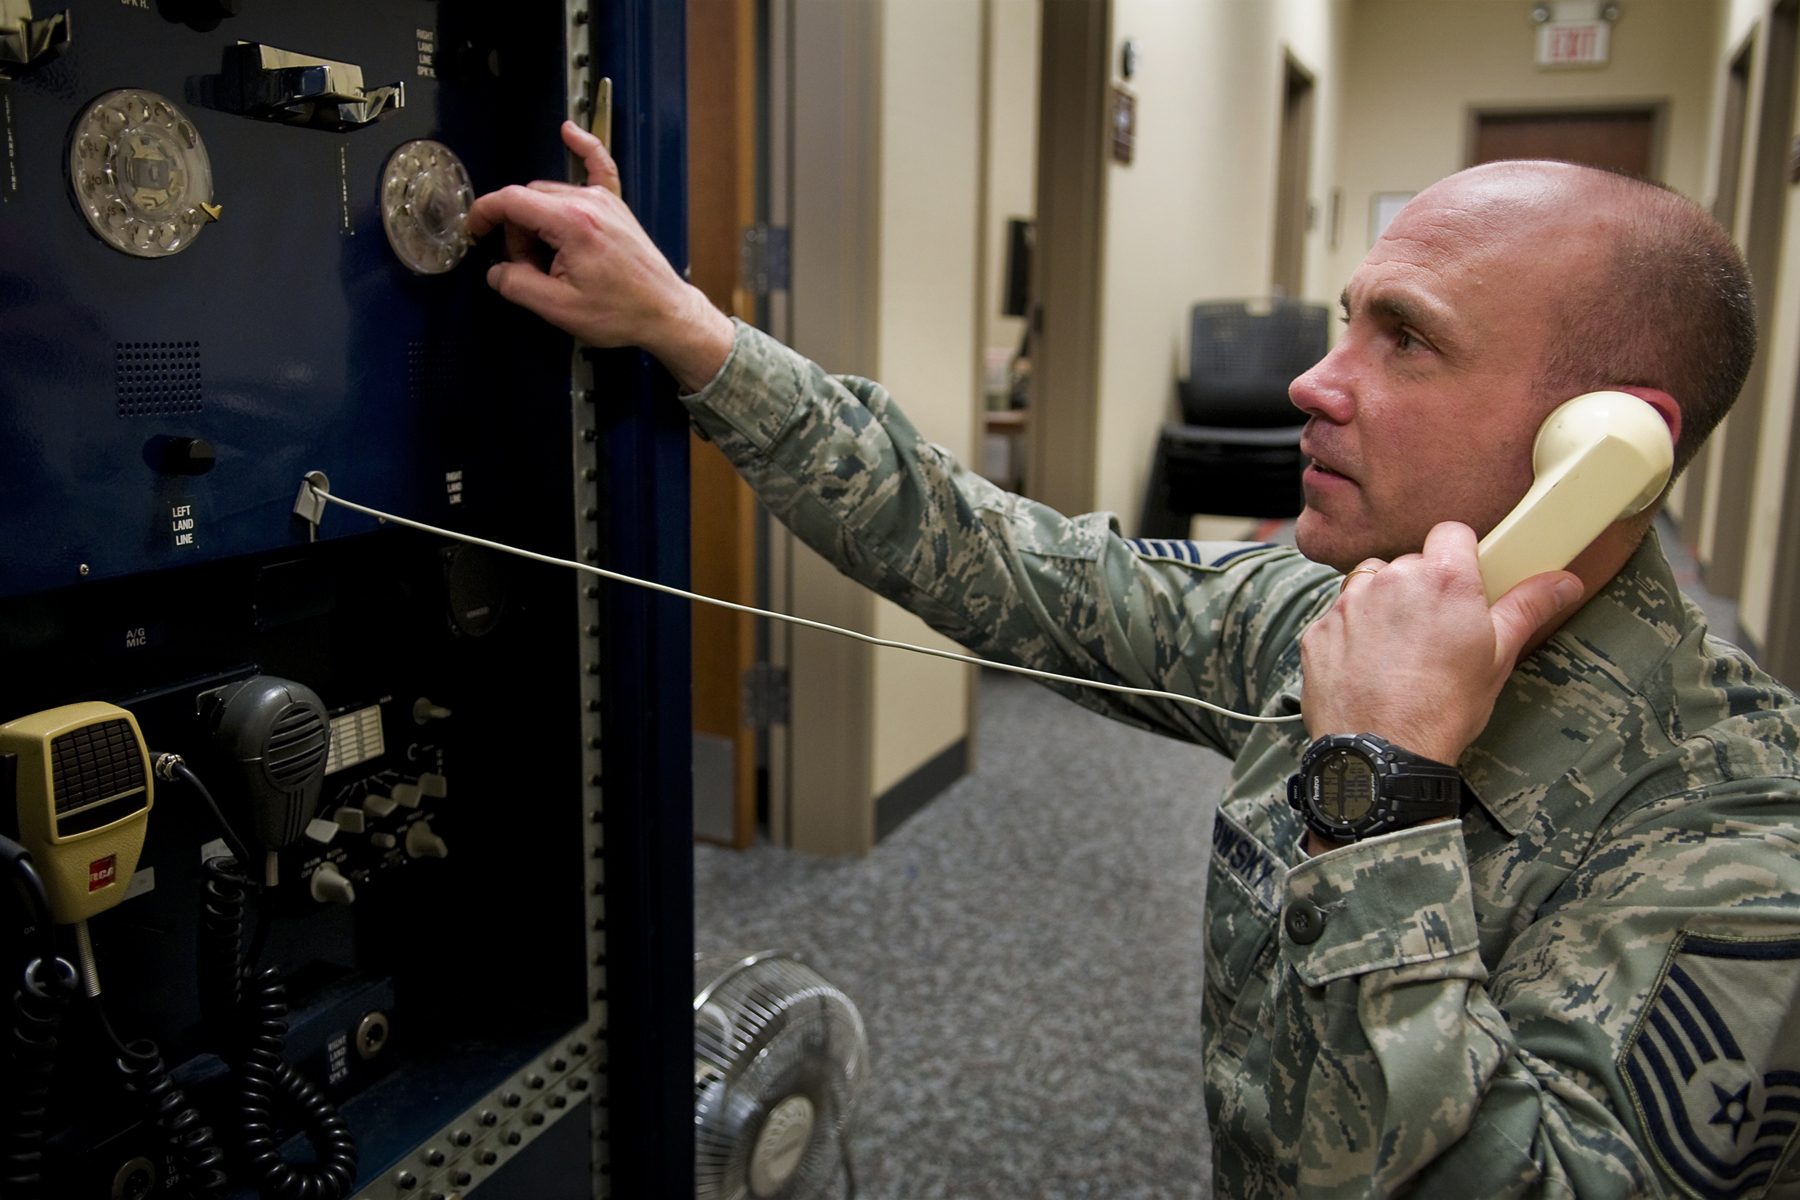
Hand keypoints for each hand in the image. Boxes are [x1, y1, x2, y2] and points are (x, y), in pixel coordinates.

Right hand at [465, 121, 735, 391]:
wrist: (665, 313)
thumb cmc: (621, 313)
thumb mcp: (558, 308)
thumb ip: (517, 285)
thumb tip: (497, 271)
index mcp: (572, 223)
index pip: (512, 200)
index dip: (485, 213)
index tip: (474, 230)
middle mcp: (589, 203)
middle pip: (529, 200)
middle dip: (517, 234)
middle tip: (528, 271)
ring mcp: (605, 200)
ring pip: (550, 195)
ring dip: (538, 223)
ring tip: (551, 261)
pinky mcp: (616, 207)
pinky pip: (597, 166)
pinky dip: (583, 148)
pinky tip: (569, 132)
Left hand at [1300, 521, 1582, 772]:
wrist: (1383, 753)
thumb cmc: (1446, 707)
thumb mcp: (1499, 656)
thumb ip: (1529, 607)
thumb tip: (1565, 581)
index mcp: (1443, 578)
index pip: (1451, 532)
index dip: (1459, 554)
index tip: (1463, 581)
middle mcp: (1391, 579)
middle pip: (1409, 563)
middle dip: (1421, 588)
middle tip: (1434, 632)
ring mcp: (1348, 603)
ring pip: (1369, 585)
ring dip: (1382, 605)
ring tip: (1399, 651)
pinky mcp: (1318, 630)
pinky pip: (1337, 619)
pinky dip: (1350, 636)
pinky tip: (1367, 668)